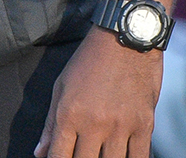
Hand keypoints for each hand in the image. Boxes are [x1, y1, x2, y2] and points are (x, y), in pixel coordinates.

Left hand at [36, 28, 161, 157]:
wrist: (126, 39)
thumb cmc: (89, 61)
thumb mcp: (61, 86)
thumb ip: (51, 123)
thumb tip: (40, 152)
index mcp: (69, 114)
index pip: (59, 156)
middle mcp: (94, 124)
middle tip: (82, 153)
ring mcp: (121, 126)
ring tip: (100, 153)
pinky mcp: (145, 125)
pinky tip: (122, 157)